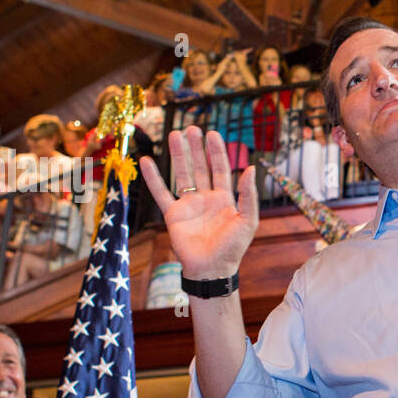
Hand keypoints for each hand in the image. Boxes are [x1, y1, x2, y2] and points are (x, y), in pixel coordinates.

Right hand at [139, 126, 256, 279]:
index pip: (220, 168)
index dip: (217, 151)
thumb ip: (249, 195)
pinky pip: (161, 193)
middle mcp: (205, 198)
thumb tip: (251, 168)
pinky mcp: (172, 215)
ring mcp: (188, 205)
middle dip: (196, 148)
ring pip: (181, 174)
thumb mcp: (248, 220)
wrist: (211, 269)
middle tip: (192, 129)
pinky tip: (146, 161)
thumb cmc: (232, 248)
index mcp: (224, 198)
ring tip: (174, 134)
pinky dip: (153, 178)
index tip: (213, 133)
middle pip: (200, 167)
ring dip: (178, 155)